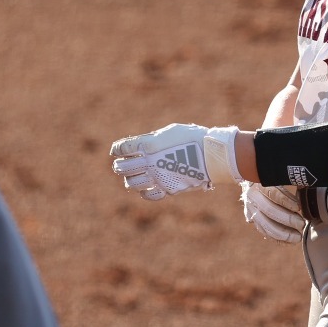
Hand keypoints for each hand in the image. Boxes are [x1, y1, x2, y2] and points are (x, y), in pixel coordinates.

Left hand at [110, 123, 238, 200]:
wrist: (211, 155)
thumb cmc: (193, 137)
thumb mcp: (170, 131)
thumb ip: (153, 138)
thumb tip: (144, 144)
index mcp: (148, 144)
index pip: (123, 148)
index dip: (117, 149)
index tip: (116, 151)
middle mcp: (149, 162)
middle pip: (122, 167)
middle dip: (119, 166)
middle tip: (120, 165)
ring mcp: (157, 177)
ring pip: (132, 183)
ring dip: (130, 180)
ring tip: (132, 177)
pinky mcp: (168, 189)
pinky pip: (149, 195)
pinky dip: (144, 192)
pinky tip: (146, 188)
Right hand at [242, 181, 302, 241]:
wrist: (253, 182)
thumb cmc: (274, 178)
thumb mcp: (281, 175)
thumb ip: (293, 178)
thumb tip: (309, 182)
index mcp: (259, 182)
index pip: (272, 193)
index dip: (286, 201)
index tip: (298, 208)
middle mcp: (252, 196)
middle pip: (268, 210)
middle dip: (287, 219)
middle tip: (301, 224)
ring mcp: (250, 209)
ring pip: (265, 225)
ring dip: (283, 234)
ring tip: (298, 237)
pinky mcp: (252, 220)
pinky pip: (265, 232)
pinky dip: (278, 239)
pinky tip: (290, 242)